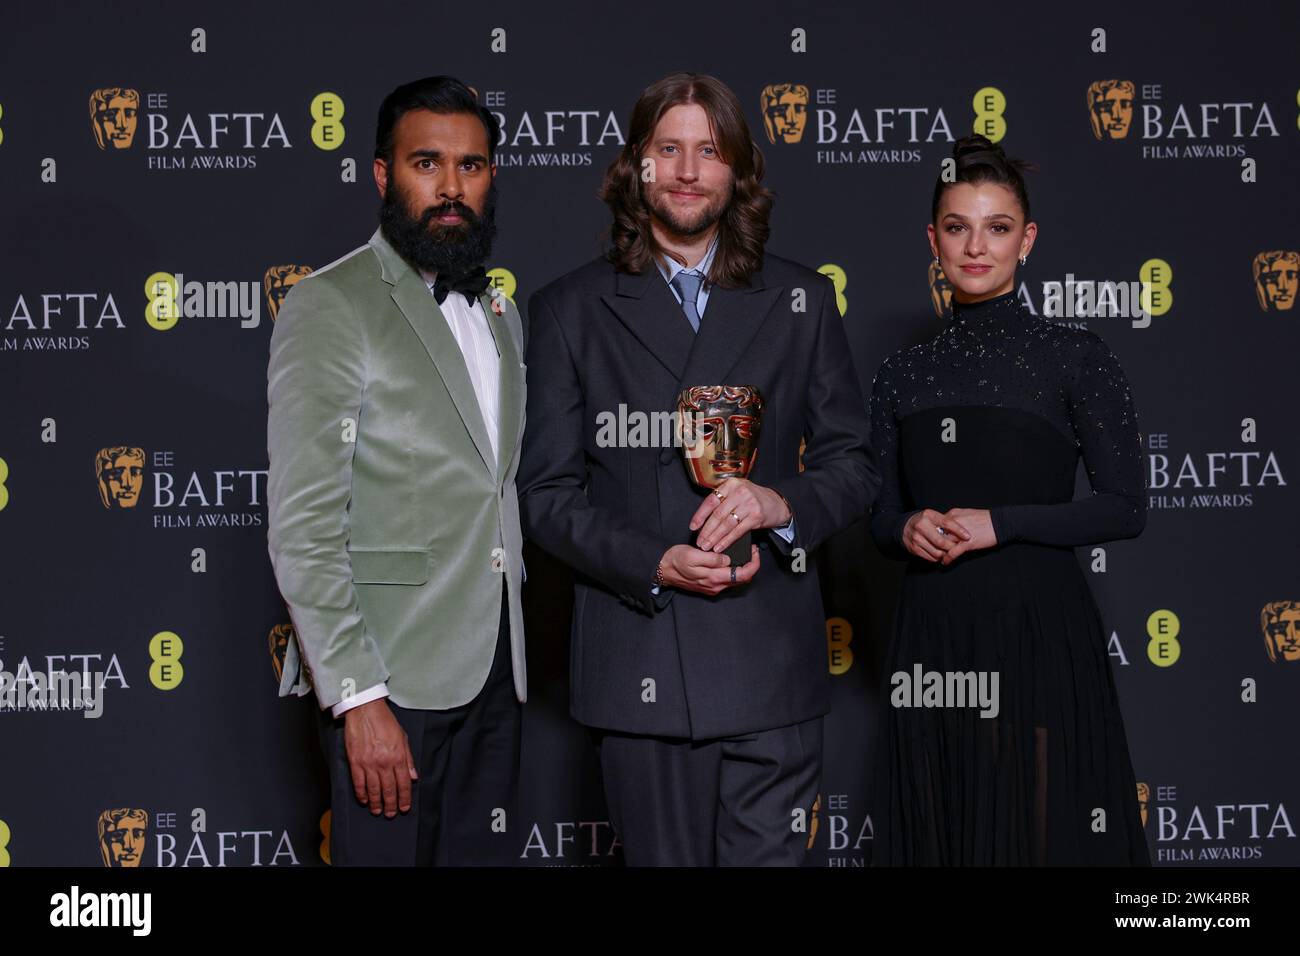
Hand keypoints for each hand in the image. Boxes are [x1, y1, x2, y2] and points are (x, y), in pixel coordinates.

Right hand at [343, 698, 417, 817]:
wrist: (365, 711)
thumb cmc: (385, 722)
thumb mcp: (403, 738)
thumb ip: (408, 759)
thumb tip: (413, 777)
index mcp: (398, 756)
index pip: (404, 783)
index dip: (404, 798)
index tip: (404, 807)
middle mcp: (384, 762)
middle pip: (389, 789)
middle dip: (391, 804)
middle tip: (391, 814)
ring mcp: (369, 763)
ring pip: (374, 789)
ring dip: (377, 802)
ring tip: (378, 810)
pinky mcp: (355, 761)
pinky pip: (358, 783)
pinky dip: (361, 794)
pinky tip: (364, 800)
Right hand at [658, 543, 759, 595]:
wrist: (662, 570)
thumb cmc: (675, 560)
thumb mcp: (693, 555)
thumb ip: (712, 559)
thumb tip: (727, 559)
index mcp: (714, 577)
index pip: (743, 575)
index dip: (754, 564)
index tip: (755, 551)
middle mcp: (716, 586)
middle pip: (742, 579)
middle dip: (751, 565)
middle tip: (752, 550)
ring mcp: (712, 587)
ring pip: (735, 580)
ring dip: (742, 568)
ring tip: (743, 552)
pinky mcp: (708, 585)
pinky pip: (726, 579)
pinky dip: (733, 570)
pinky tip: (730, 559)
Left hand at [691, 478, 790, 553]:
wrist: (776, 502)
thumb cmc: (752, 498)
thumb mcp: (737, 491)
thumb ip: (722, 500)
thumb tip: (703, 519)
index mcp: (731, 484)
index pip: (711, 501)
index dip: (700, 515)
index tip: (693, 527)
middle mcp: (740, 492)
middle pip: (718, 514)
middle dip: (706, 530)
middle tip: (699, 541)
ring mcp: (749, 504)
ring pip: (726, 524)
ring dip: (715, 537)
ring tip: (707, 546)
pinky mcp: (756, 516)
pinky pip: (737, 531)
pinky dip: (727, 540)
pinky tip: (720, 546)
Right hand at [902, 508, 971, 562]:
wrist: (905, 527)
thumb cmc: (925, 522)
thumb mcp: (934, 516)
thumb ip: (946, 522)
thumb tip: (963, 533)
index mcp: (928, 515)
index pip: (947, 523)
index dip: (959, 530)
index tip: (968, 536)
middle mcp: (920, 525)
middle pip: (941, 541)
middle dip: (952, 546)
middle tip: (958, 547)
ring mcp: (916, 538)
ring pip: (937, 552)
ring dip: (945, 553)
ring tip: (949, 551)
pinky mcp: (914, 548)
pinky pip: (931, 557)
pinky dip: (938, 557)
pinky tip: (940, 553)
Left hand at [934, 508, 996, 564]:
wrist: (1000, 522)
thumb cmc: (985, 519)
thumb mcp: (966, 514)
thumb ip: (955, 520)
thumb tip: (946, 526)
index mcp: (952, 515)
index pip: (936, 525)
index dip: (932, 533)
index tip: (930, 539)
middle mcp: (953, 524)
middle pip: (937, 535)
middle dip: (933, 543)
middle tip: (931, 550)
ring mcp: (959, 534)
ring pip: (943, 544)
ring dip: (939, 552)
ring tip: (937, 557)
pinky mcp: (967, 543)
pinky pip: (953, 552)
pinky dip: (947, 558)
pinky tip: (945, 562)